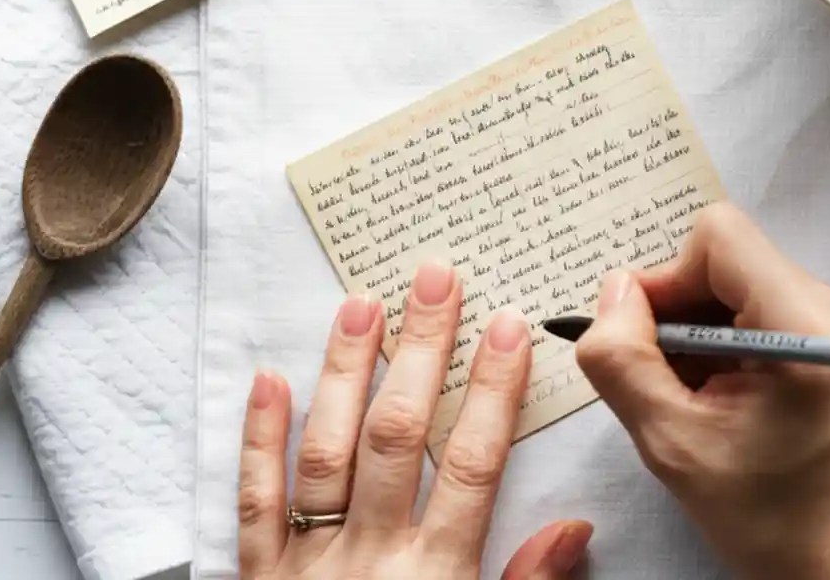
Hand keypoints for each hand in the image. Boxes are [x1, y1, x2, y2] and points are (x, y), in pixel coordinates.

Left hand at [238, 261, 591, 578]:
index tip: (510, 327)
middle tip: (434, 279)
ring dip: (345, 373)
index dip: (493, 391)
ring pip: (327, 450)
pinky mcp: (259, 578)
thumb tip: (574, 529)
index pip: (473, 465)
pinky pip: (255, 500)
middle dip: (421, 352)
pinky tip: (270, 378)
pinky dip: (258, 437)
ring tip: (361, 305)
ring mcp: (308, 564)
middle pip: (399, 436)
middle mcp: (370, 559)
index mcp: (436, 579)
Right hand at [575, 202, 829, 579]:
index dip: (665, 278)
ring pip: (739, 289)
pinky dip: (725, 350)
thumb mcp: (673, 444)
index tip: (643, 338)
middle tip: (662, 383)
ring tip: (696, 404)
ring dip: (699, 336)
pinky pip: (762, 315)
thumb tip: (612, 291)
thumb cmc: (776, 523)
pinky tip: (723, 405)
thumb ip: (624, 360)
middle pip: (728, 262)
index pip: (719, 238)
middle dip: (678, 314)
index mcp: (808, 326)